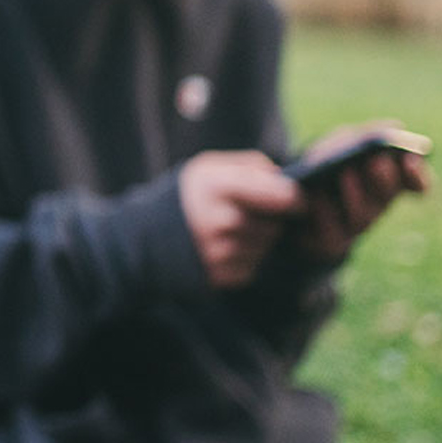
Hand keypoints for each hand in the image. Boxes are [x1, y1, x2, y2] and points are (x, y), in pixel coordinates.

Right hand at [179, 150, 302, 287]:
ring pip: (265, 246)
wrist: (144, 237)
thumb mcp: (209, 167)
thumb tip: (285, 179)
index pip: (279, 195)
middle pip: (273, 224)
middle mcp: (219, 221)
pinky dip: (245, 257)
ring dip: (257, 238)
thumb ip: (250, 166)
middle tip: (247, 212)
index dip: (294, 198)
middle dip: (269, 219)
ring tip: (230, 229)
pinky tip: (223, 247)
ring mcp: (219, 252)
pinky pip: (253, 265)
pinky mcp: (221, 276)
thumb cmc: (187, 195)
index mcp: (217, 186)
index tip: (297, 199)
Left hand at [293, 121, 431, 260]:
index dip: (418, 176)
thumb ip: (366, 135)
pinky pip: (330, 233)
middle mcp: (376, 207)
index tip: (411, 159)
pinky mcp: (329, 243)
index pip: (416, 185)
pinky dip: (324, 212)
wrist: (291, 197)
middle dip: (383, 179)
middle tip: (377, 161)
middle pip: (386, 198)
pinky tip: (316, 194)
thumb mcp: (341, 142)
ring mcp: (354, 228)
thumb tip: (395, 126)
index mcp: (387, 183)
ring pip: (361, 217)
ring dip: (354, 194)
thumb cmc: (325, 163)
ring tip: (346, 172)